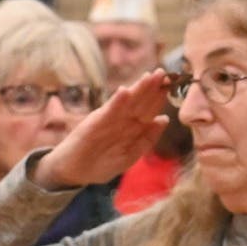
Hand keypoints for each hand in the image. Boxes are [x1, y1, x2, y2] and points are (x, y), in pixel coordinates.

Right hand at [36, 72, 171, 189]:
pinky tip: (124, 91)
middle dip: (152, 88)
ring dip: (138, 90)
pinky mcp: (93, 125)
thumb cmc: (100, 162)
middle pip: (140, 102)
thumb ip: (146, 139)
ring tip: (149, 76)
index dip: (160, 97)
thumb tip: (164, 119)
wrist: (72, 172)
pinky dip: (116, 103)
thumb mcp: (130, 154)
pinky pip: (107, 113)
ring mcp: (107, 121)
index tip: (174, 84)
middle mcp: (121, 120)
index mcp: (131, 127)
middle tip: (165, 73)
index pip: (149, 109)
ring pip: (126, 103)